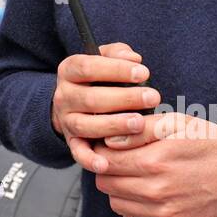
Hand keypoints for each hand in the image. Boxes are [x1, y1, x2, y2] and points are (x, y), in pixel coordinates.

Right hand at [50, 42, 158, 173]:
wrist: (72, 101)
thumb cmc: (96, 78)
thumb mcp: (103, 58)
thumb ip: (118, 53)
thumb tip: (133, 59)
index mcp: (69, 70)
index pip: (88, 67)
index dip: (116, 69)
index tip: (143, 72)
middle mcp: (64, 96)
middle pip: (90, 98)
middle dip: (124, 98)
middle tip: (152, 97)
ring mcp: (66, 120)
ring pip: (85, 125)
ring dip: (114, 126)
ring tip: (139, 123)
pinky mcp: (72, 141)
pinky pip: (78, 152)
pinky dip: (90, 160)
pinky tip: (106, 163)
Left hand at [92, 112, 216, 216]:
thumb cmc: (210, 143)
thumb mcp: (177, 122)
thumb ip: (139, 129)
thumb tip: (108, 140)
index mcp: (154, 162)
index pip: (103, 161)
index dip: (102, 150)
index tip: (111, 145)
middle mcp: (156, 192)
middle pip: (106, 184)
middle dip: (109, 169)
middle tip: (124, 159)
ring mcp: (164, 214)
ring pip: (116, 204)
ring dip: (120, 189)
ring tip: (138, 175)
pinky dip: (134, 209)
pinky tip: (148, 193)